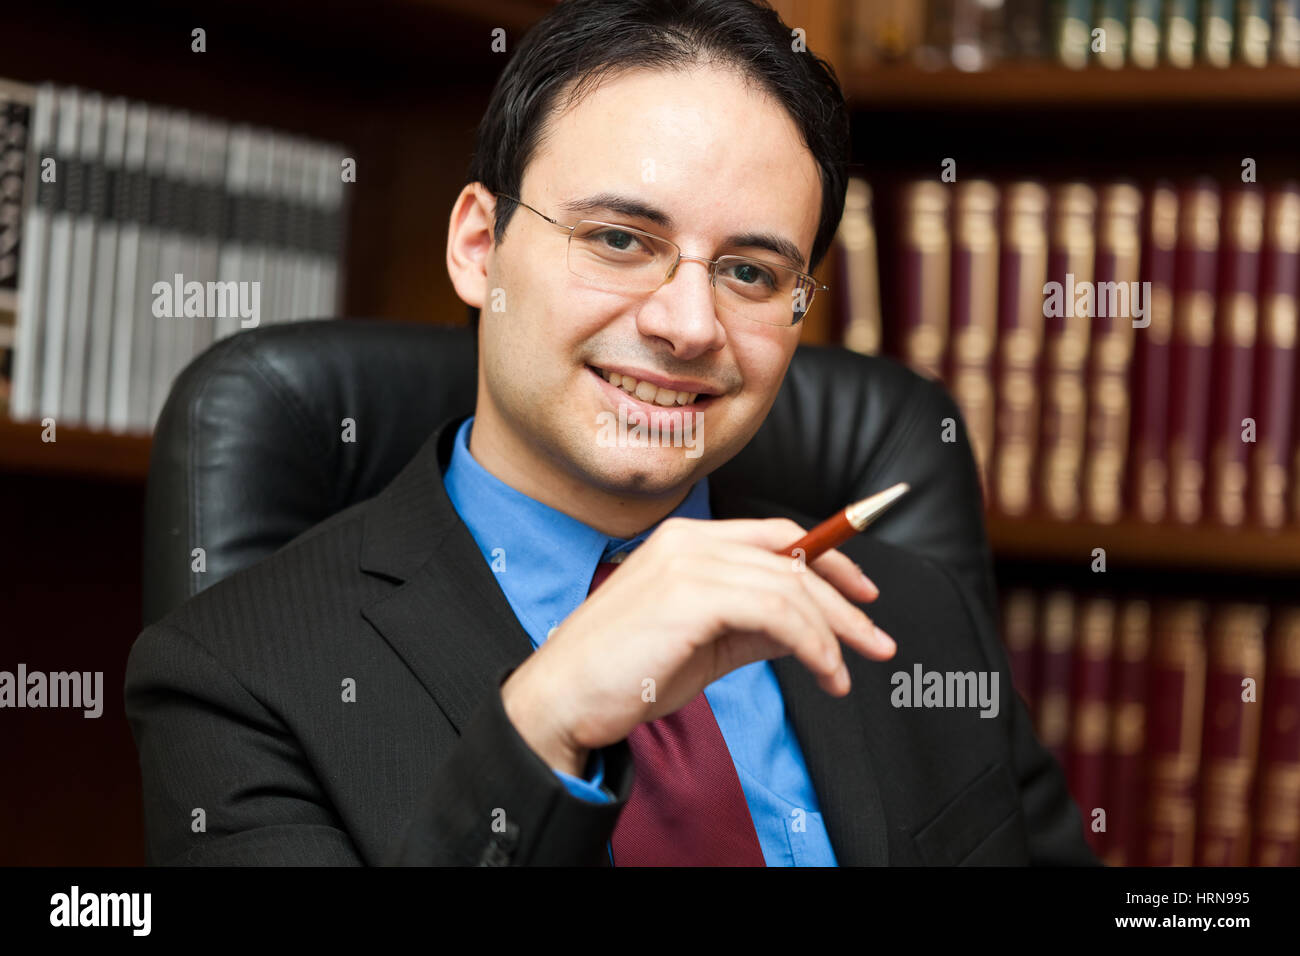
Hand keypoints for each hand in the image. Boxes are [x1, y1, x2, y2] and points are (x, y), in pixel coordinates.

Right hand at [500, 516, 895, 774]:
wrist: (563, 698)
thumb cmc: (623, 674)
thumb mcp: (702, 645)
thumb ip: (753, 628)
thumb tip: (808, 632)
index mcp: (688, 541)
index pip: (777, 535)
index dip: (829, 559)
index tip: (863, 594)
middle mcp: (690, 541)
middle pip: (792, 557)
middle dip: (845, 602)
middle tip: (878, 643)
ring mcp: (689, 563)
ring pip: (791, 586)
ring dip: (833, 634)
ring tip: (845, 674)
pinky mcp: (691, 596)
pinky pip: (778, 613)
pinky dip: (813, 645)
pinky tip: (825, 673)